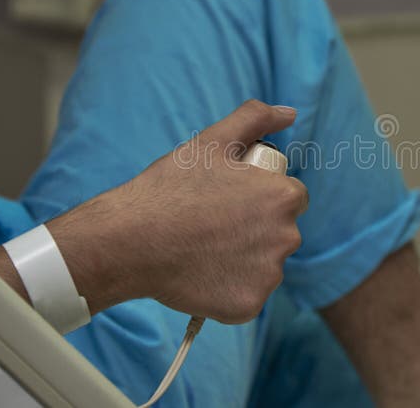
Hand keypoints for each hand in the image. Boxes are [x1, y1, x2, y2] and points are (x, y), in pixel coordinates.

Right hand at [48, 100, 306, 322]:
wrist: (128, 241)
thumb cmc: (170, 188)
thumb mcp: (212, 140)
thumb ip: (256, 118)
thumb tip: (289, 112)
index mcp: (284, 197)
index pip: (290, 198)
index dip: (262, 197)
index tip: (231, 201)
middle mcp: (287, 238)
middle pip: (280, 232)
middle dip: (256, 228)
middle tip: (214, 225)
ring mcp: (268, 276)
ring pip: (265, 265)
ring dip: (245, 260)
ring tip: (205, 249)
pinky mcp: (248, 306)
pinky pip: (247, 296)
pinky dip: (231, 289)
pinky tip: (204, 275)